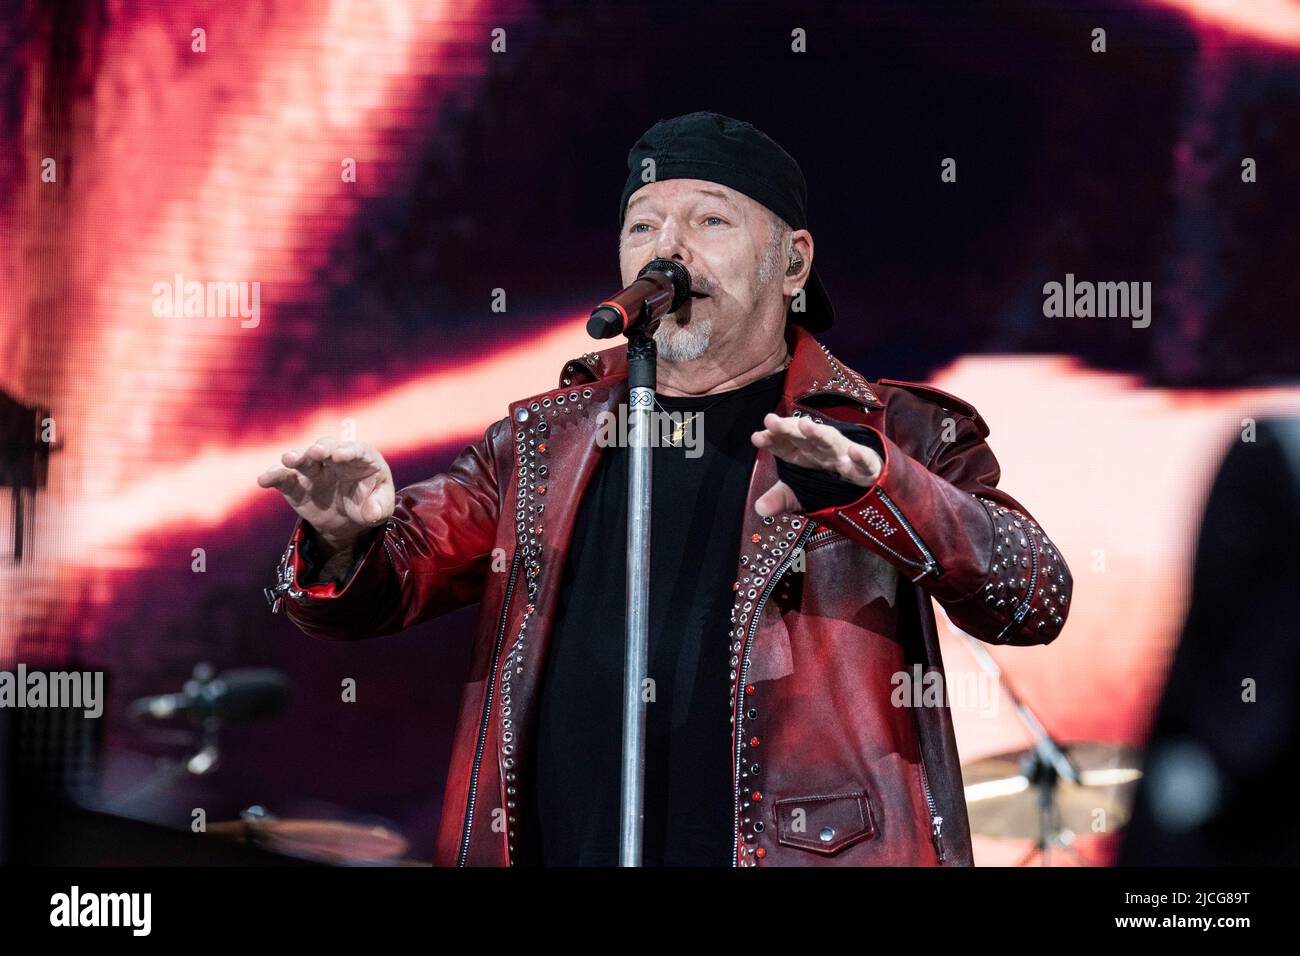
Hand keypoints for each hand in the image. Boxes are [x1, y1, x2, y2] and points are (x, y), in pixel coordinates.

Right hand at [257, 437, 394, 551]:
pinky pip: (283, 479)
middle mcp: (334, 459)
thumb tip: (371, 512)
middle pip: (326, 448)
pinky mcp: (296, 485)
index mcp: (361, 459)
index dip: (348, 450)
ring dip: (295, 457)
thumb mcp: (380, 509)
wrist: (347, 520)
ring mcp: (314, 471)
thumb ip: (378, 509)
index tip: (340, 455)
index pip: (356, 450)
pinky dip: (273, 476)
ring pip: (303, 459)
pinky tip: (264, 479)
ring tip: (289, 460)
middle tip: (316, 452)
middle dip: (321, 448)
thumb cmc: (369, 505)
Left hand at [751, 413, 882, 516]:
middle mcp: (820, 450)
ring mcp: (844, 456)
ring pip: (831, 442)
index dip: (771, 440)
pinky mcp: (866, 467)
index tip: (757, 437)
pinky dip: (860, 456)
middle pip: (802, 437)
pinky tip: (854, 451)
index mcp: (802, 453)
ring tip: (805, 425)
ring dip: (819, 433)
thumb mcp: (799, 493)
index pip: (784, 444)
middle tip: (771, 421)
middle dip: (788, 428)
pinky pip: (865, 461)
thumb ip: (780, 499)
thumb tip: (758, 509)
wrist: (865, 484)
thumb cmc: (827, 481)